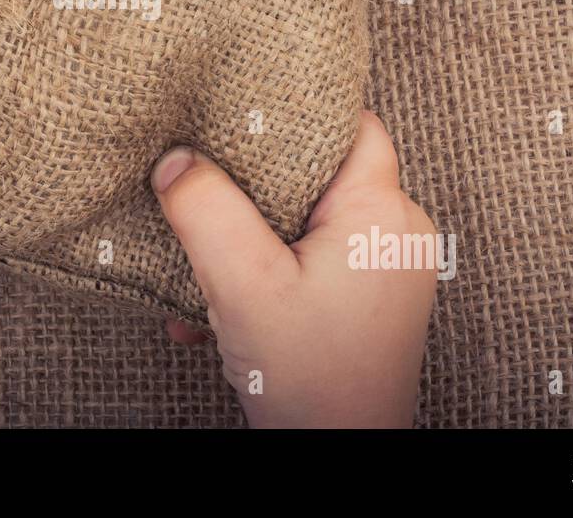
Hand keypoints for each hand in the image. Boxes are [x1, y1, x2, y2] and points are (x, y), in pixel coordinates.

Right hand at [152, 112, 436, 427]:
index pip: (350, 123)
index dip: (295, 112)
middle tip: (206, 189)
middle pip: (319, 172)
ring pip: (307, 221)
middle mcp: (398, 232)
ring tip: (206, 263)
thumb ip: (206, 211)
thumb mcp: (242, 285)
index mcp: (383, 212)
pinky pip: (312, 260)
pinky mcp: (371, 299)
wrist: (341, 459)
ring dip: (250, 240)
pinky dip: (267, 274)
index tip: (239, 112)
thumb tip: (174, 160)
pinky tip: (220, 306)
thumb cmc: (310, 379)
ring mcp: (388, 269)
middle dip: (253, 187)